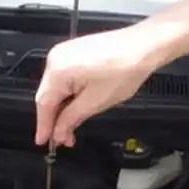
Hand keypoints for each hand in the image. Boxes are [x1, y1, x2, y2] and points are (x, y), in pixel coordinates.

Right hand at [34, 22, 169, 147]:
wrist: (144, 45)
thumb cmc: (124, 69)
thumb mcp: (95, 102)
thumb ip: (71, 119)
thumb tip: (58, 133)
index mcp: (57, 70)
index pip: (44, 104)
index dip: (44, 126)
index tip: (43, 142)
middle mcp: (56, 59)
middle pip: (48, 96)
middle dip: (55, 119)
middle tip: (63, 139)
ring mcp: (65, 53)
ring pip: (56, 88)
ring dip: (63, 108)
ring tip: (72, 128)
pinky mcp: (74, 53)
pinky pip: (64, 78)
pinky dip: (68, 95)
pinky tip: (75, 108)